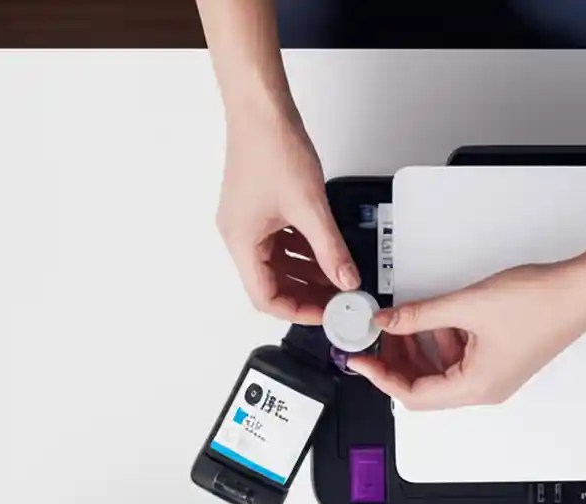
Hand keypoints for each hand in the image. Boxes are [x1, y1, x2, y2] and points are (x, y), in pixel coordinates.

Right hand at [217, 105, 358, 322]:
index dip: (297, 310)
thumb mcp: (310, 206)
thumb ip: (331, 249)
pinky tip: (325, 254)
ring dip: (306, 274)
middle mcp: (239, 235)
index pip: (265, 297)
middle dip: (305, 294)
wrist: (261, 109)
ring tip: (337, 279)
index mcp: (242, 241)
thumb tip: (347, 279)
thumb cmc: (271, 146)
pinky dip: (302, 253)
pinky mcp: (258, 209)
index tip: (326, 313)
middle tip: (337, 300)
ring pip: (277, 264)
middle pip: (271, 283)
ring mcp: (247, 222)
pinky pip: (279, 243)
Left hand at [350, 262, 585, 410]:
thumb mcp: (467, 306)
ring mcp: (494, 376)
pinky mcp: (500, 360)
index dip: (382, 377)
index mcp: (476, 387)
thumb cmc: (541, 303)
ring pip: (441, 372)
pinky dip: (442, 341)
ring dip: (419, 349)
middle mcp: (485, 389)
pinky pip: (459, 359)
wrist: (581, 290)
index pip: (413, 394)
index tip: (361, 359)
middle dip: (398, 361)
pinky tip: (438, 319)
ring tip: (406, 323)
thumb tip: (388, 322)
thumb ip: (420, 316)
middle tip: (379, 337)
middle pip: (425, 387)